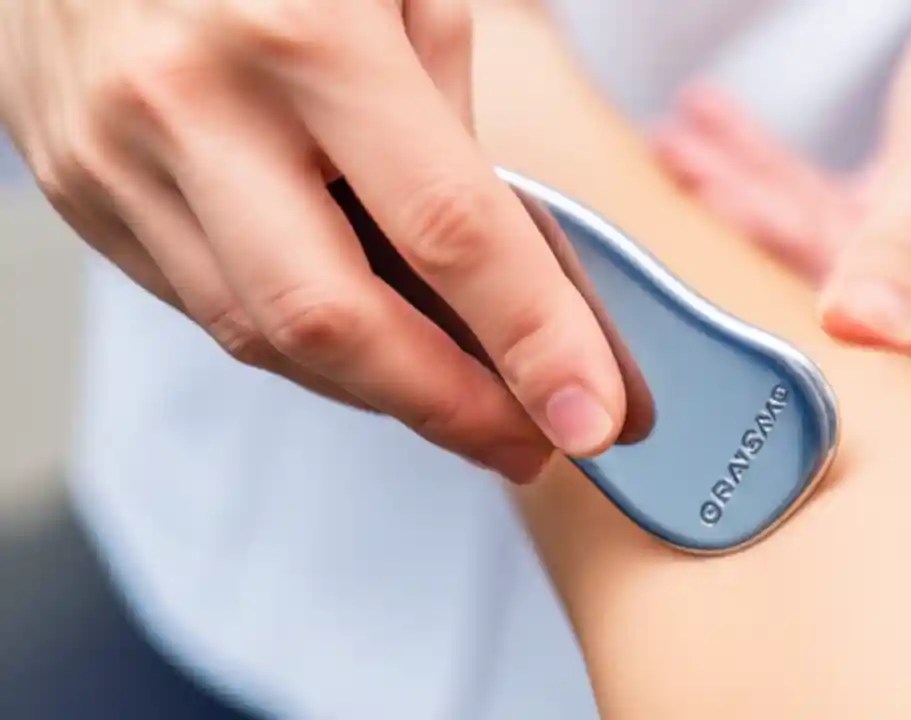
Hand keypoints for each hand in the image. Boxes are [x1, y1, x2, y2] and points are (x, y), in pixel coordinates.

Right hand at [0, 0, 628, 479]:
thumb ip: (442, 110)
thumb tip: (487, 258)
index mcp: (306, 32)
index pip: (447, 230)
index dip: (531, 338)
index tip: (592, 414)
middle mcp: (197, 104)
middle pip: (334, 322)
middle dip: (448, 408)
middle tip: (528, 443)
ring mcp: (117, 156)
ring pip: (261, 335)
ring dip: (376, 390)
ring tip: (459, 406)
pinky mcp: (82, 191)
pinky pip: (205, 304)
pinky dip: (298, 342)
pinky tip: (362, 344)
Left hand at [655, 0, 910, 420]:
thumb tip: (858, 330)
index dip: (836, 445)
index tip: (731, 417)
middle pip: (840, 346)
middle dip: (744, 290)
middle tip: (662, 237)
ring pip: (816, 267)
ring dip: (741, 207)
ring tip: (673, 154)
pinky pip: (823, 214)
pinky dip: (766, 174)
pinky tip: (708, 130)